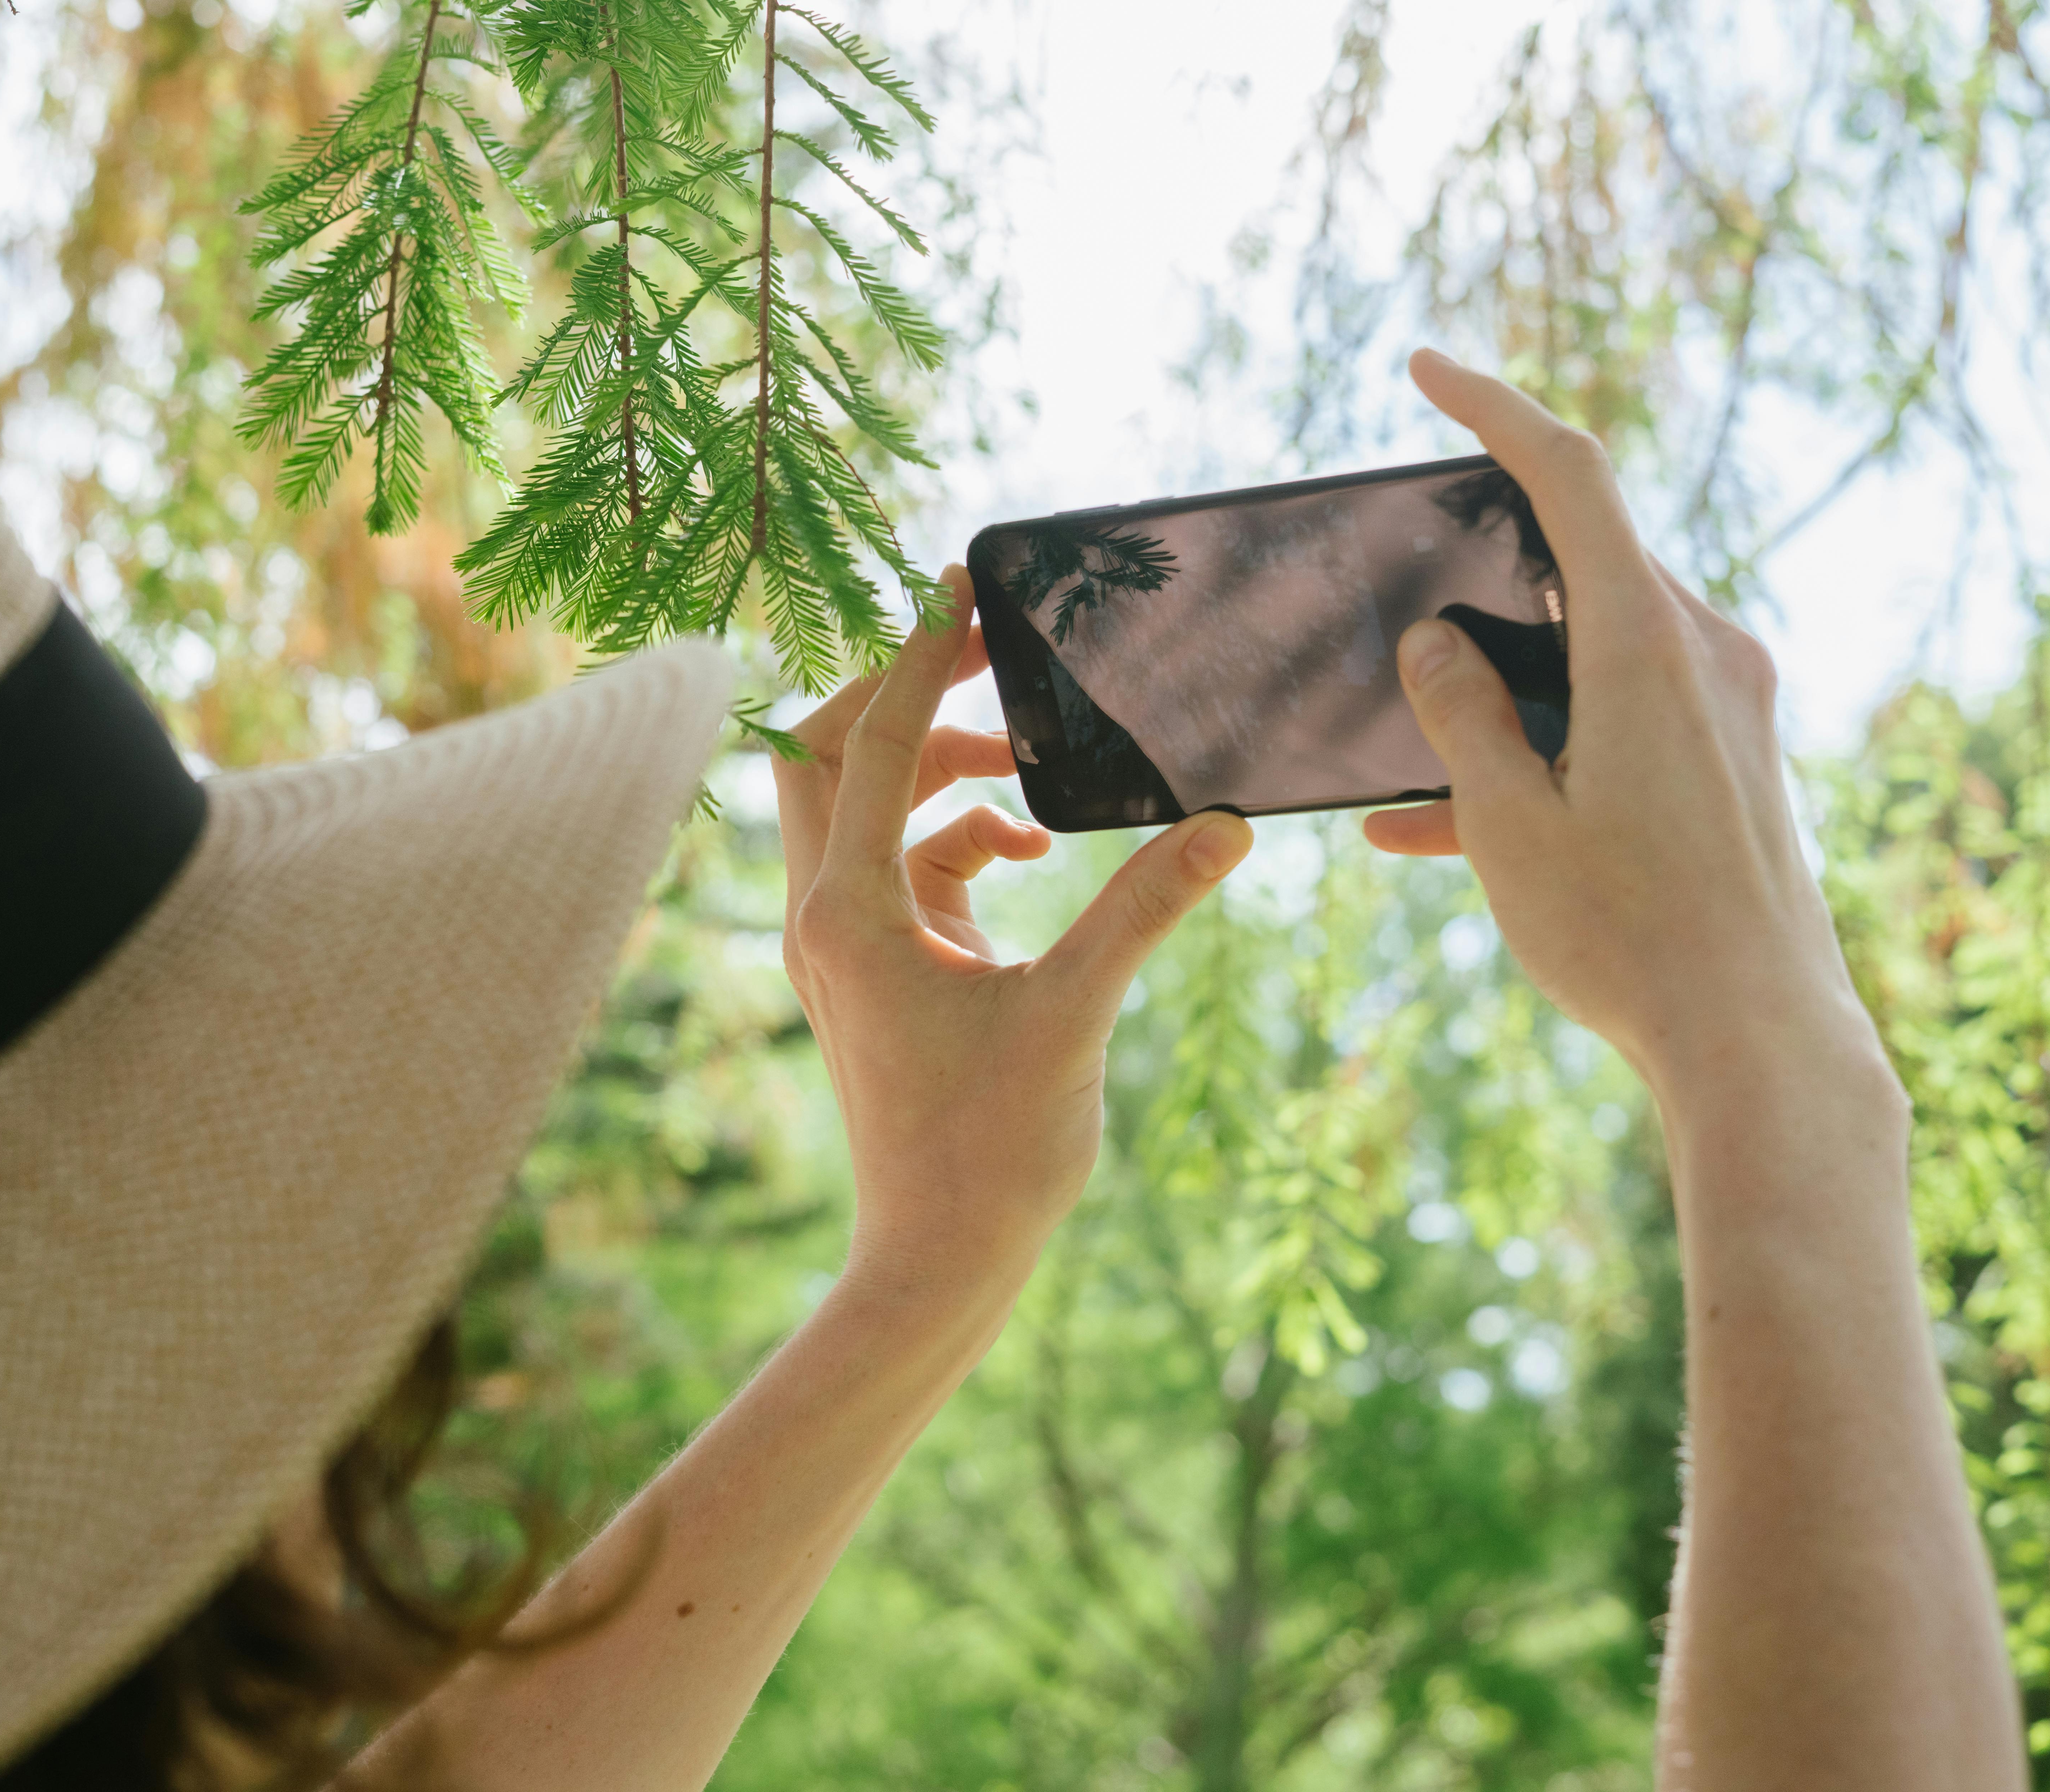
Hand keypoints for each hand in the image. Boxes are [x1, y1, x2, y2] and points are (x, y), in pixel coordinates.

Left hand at [773, 567, 1253, 1300]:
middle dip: (903, 697)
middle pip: (825, 757)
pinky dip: (960, 839)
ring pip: (863, 809)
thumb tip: (1224, 827)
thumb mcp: (1078, 1015)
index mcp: (849, 915)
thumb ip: (1144, 911)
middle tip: (987, 658)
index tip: (958, 588)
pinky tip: (1037, 854)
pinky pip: (904, 867)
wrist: (941, 1257)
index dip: (916, 659)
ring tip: (1035, 768)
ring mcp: (845, 946)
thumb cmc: (991, 1152)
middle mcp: (825, 919)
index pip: (866, 746)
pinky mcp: (876, 971)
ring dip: (939, 771)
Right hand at [1366, 350, 1892, 1117]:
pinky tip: (1443, 831)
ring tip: (1407, 778)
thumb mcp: (1511, 824)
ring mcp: (1729, 707)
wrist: (1760, 1041)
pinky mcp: (1734, 762)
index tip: (1430, 370)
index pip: (1572, 473)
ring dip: (1501, 700)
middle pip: (1582, 566)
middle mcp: (1705, 652)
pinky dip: (1544, 753)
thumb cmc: (1633, 935)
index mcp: (1649, 643)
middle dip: (1484, 586)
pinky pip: (1621, 722)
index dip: (1496, 407)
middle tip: (1405, 616)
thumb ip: (1463, 719)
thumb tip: (1435, 647)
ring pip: (1591, 657)